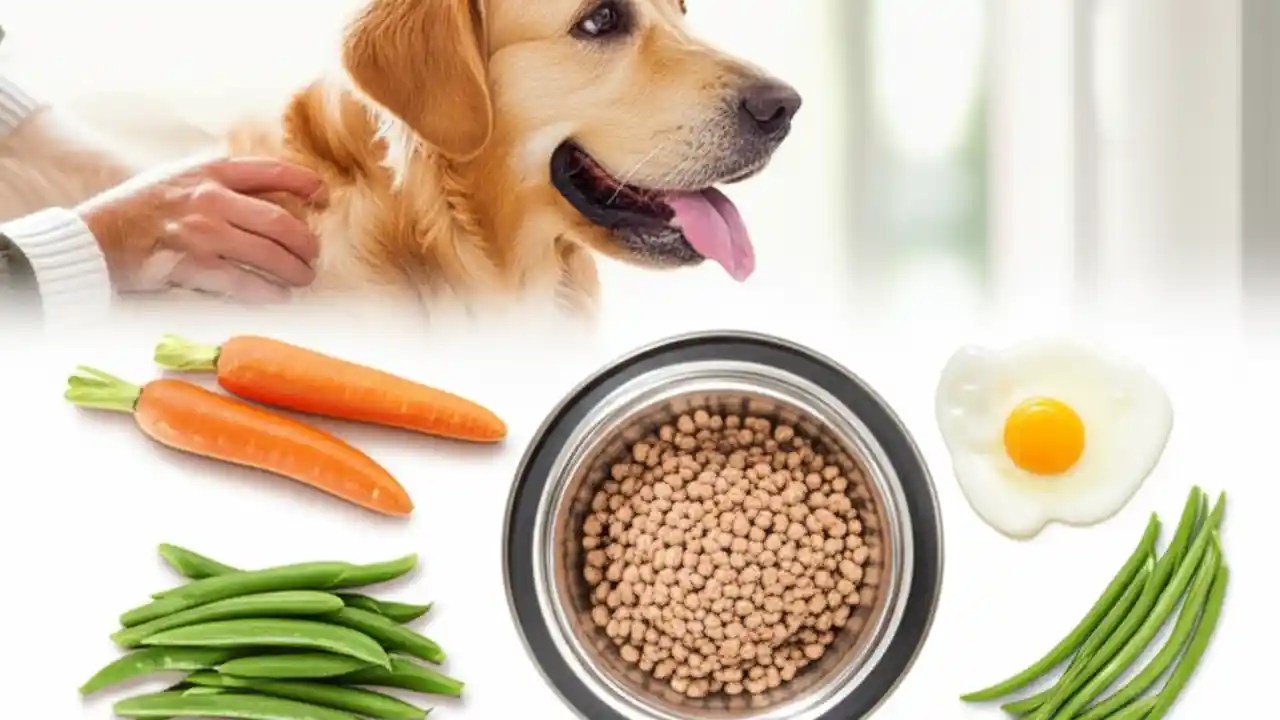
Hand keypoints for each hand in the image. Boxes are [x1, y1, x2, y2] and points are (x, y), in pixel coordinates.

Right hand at [77, 157, 326, 301]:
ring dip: (294, 271)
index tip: (323, 197)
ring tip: (302, 279)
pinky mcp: (192, 264)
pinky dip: (267, 292)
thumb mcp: (179, 177)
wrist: (94, 237)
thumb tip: (266, 188)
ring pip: (269, 254)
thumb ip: (220, 180)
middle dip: (306, 243)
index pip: (273, 171)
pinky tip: (278, 296)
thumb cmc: (139, 208)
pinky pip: (243, 282)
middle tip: (313, 256)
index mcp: (211, 171)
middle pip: (281, 221)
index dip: (306, 184)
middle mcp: (210, 197)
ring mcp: (202, 231)